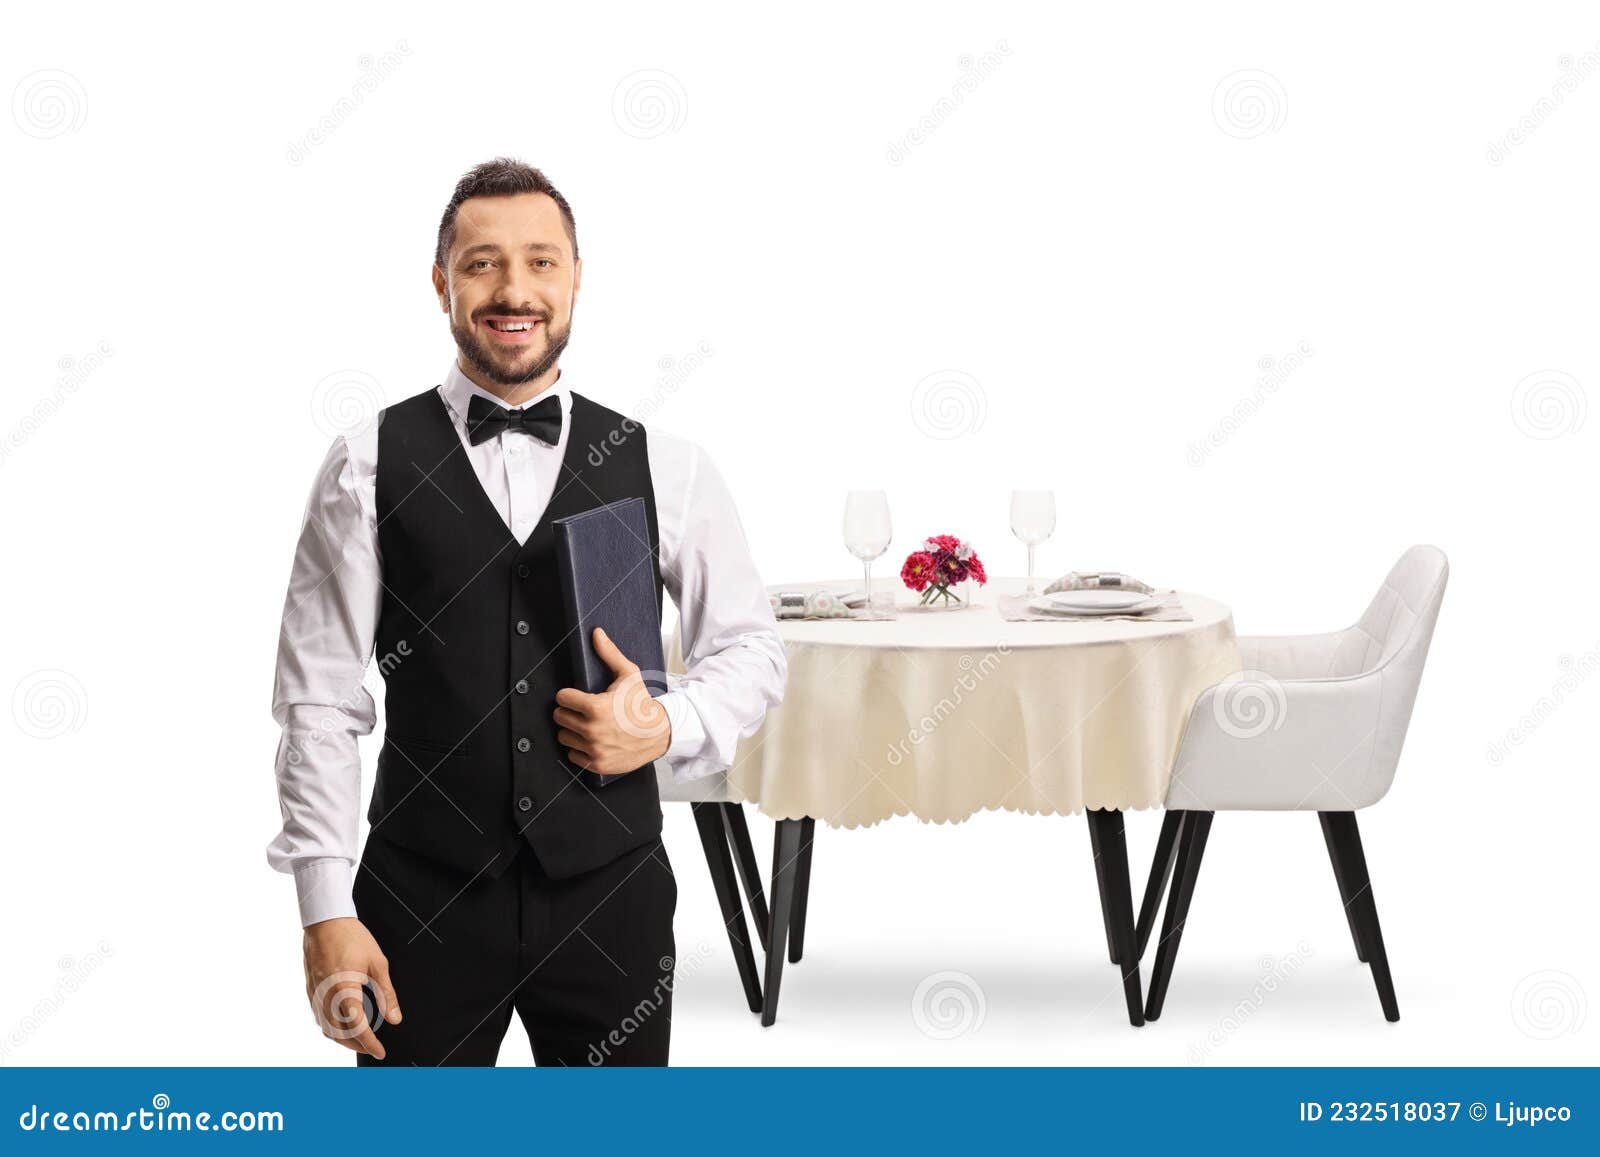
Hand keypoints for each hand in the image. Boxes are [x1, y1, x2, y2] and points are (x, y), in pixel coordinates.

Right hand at [302, 917, 400, 1059]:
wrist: (325, 921)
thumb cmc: (353, 938)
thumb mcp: (378, 964)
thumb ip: (386, 994)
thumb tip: (395, 1019)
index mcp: (344, 990)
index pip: (357, 1027)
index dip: (370, 1043)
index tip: (381, 1051)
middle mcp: (326, 996)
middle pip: (339, 1034)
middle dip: (357, 1045)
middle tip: (374, 1048)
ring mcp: (315, 994)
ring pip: (326, 1029)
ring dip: (343, 1039)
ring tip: (361, 1040)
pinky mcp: (310, 990)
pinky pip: (319, 1018)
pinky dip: (331, 1028)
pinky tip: (342, 1026)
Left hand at [553, 627, 671, 775]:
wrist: (660, 733)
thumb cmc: (642, 704)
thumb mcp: (628, 675)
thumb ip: (609, 654)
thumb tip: (596, 633)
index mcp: (596, 707)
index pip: (561, 699)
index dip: (569, 695)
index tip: (576, 696)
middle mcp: (592, 730)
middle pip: (559, 717)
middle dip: (569, 712)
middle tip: (582, 711)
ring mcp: (594, 749)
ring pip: (563, 736)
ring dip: (572, 731)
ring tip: (587, 725)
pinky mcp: (597, 764)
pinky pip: (572, 756)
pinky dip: (579, 749)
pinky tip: (592, 740)